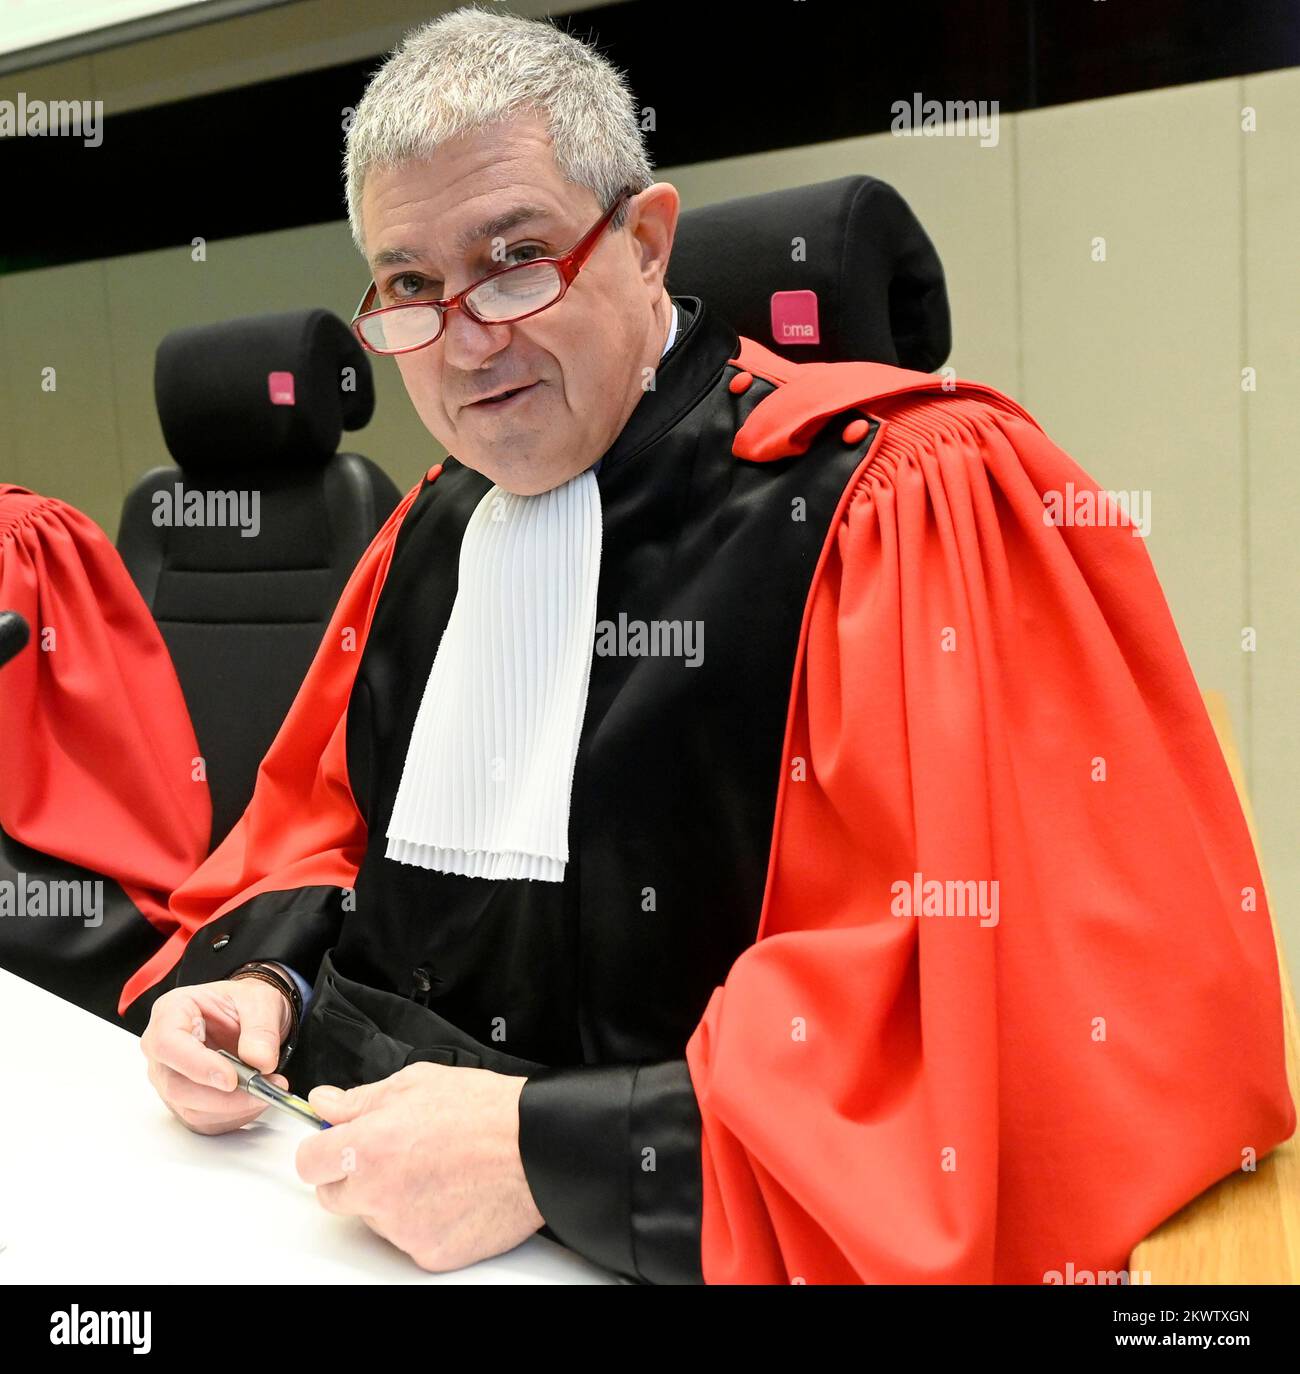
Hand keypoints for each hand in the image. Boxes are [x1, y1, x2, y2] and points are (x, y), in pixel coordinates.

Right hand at [140, 978, 291, 1134]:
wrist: (250, 1019)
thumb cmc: (244, 1004)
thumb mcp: (261, 1000)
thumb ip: (262, 1028)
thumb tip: (260, 1060)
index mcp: (172, 1012)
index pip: (167, 1044)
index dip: (197, 1066)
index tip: (230, 1079)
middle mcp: (163, 1050)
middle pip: (177, 1086)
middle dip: (224, 1096)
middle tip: (263, 1087)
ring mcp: (171, 1079)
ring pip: (191, 1110)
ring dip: (234, 1108)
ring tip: (267, 1088)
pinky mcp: (185, 1102)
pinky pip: (205, 1122)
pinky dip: (234, 1116)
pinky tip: (254, 1100)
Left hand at [296, 1063, 545, 1272]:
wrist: (535, 1146)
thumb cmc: (485, 1112)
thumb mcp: (417, 1083)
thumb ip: (361, 1098)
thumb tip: (326, 1102)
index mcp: (369, 1146)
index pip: (309, 1162)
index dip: (323, 1149)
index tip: (335, 1144)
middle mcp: (378, 1192)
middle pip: (333, 1196)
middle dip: (353, 1176)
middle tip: (393, 1155)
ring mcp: (402, 1229)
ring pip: (372, 1218)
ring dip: (389, 1199)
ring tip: (433, 1170)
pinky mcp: (428, 1253)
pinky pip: (407, 1239)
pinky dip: (421, 1221)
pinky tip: (448, 1193)